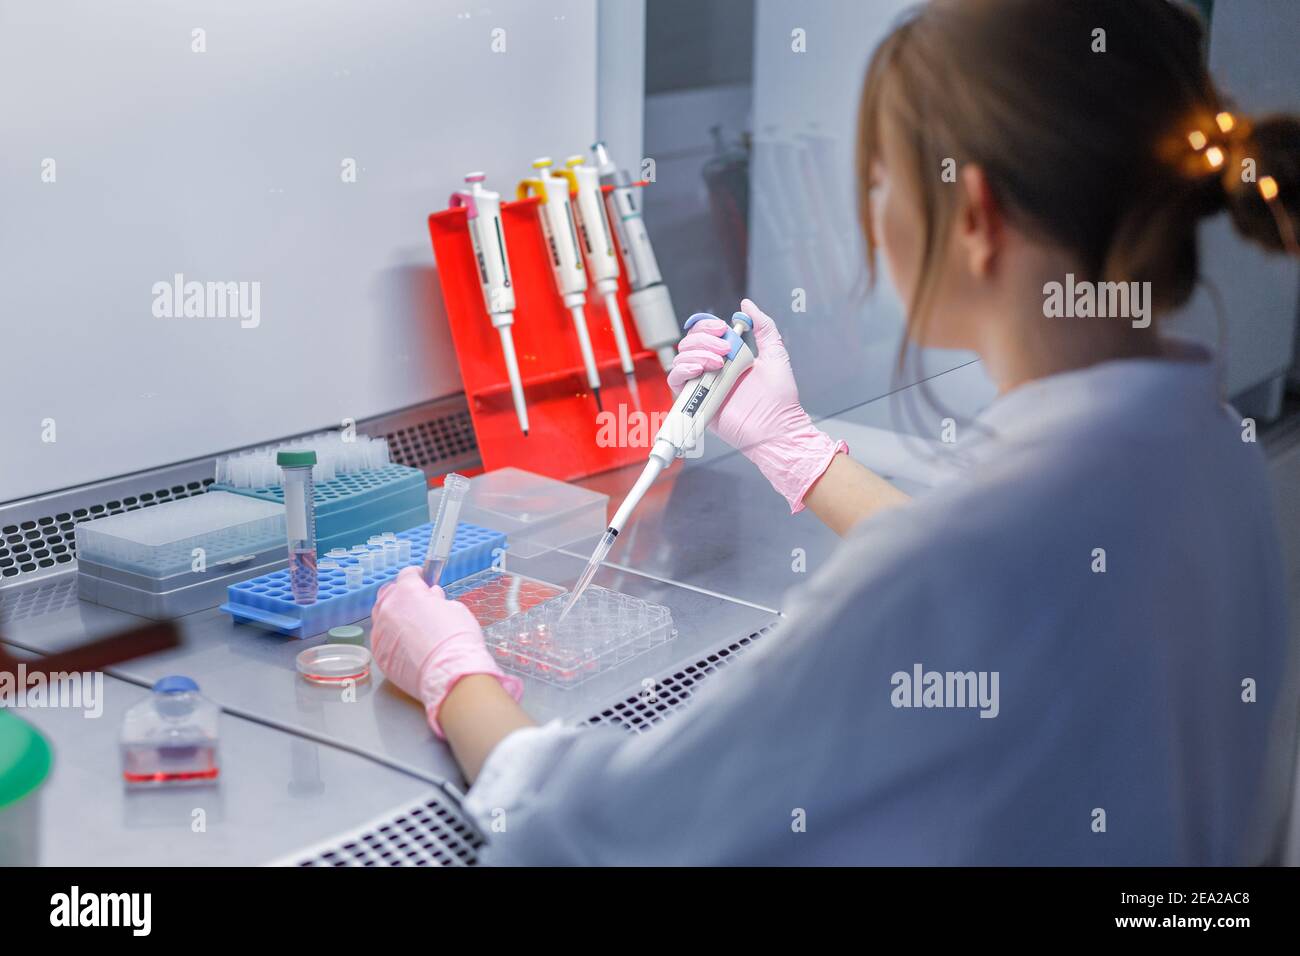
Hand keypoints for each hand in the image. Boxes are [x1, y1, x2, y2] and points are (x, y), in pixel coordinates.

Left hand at [370, 566, 522, 738]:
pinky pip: (383, 639)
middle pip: (389, 594)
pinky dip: (393, 639)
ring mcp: (380, 633)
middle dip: (402, 595)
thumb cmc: (457, 639)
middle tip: (418, 604)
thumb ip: (437, 600)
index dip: (417, 576)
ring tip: (413, 627)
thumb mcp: (455, 609)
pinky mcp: (380, 654)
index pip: (407, 575)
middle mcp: (388, 609)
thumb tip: (432, 598)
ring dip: (395, 617)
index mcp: (407, 592)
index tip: (423, 579)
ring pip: (383, 617)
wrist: (449, 674)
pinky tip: (409, 646)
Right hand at [667, 298, 846, 512]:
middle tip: (724, 349)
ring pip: (681, 358)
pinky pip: (675, 381)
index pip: (705, 333)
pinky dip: (683, 370)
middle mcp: (713, 370)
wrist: (776, 427)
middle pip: (690, 343)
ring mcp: (703, 385)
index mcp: (730, 357)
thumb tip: (747, 305)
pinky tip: (699, 369)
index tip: (723, 328)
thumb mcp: (775, 353)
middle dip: (704, 339)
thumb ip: (764, 327)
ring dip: (697, 353)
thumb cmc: (779, 399)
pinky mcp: (695, 401)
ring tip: (718, 363)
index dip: (708, 325)